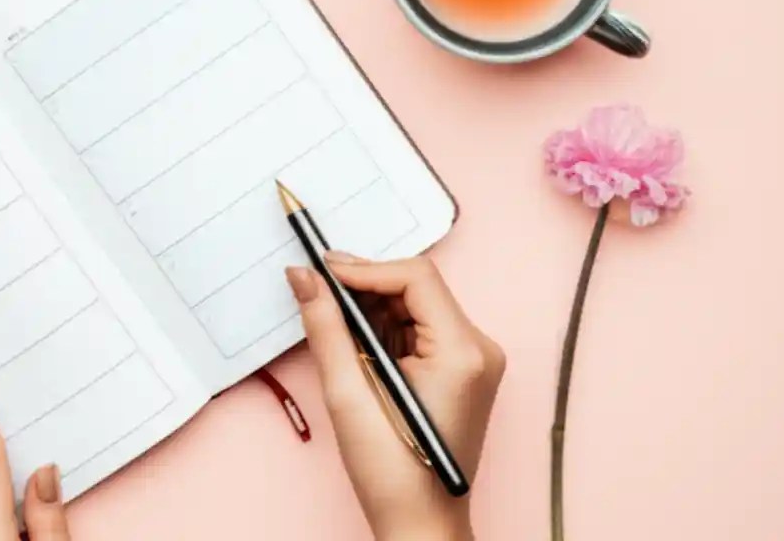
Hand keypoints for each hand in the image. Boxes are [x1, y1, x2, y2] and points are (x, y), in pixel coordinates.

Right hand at [285, 253, 504, 540]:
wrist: (420, 521)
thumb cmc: (392, 472)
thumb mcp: (348, 394)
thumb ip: (326, 327)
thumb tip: (304, 278)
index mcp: (462, 352)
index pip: (415, 278)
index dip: (365, 269)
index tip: (321, 270)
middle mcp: (479, 349)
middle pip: (418, 288)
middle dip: (366, 287)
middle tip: (318, 292)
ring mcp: (473, 360)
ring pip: (417, 306)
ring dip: (373, 309)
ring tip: (337, 330)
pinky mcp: (462, 370)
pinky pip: (421, 329)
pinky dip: (386, 329)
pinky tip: (359, 347)